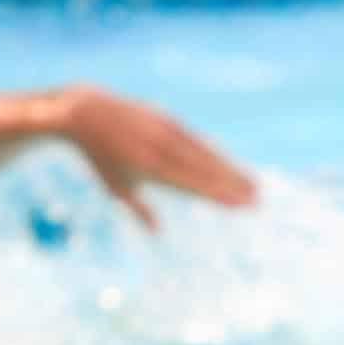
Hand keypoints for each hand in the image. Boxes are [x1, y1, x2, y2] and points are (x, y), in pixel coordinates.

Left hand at [58, 84, 256, 229]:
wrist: (86, 111)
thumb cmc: (100, 157)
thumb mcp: (116, 187)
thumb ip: (138, 210)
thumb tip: (158, 233)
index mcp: (148, 166)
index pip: (192, 183)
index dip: (219, 194)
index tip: (242, 205)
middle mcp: (161, 146)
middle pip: (205, 168)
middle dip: (232, 183)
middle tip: (257, 198)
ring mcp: (166, 129)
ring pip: (205, 152)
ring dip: (230, 168)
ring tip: (252, 184)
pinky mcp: (167, 118)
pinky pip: (196, 139)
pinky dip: (214, 153)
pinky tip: (229, 164)